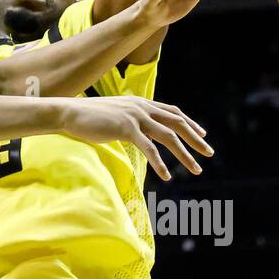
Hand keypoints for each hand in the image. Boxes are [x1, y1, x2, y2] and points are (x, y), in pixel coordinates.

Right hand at [62, 95, 210, 181]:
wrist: (68, 113)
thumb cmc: (87, 117)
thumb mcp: (114, 114)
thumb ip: (129, 119)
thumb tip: (137, 131)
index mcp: (140, 102)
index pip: (172, 111)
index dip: (189, 123)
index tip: (202, 134)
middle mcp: (142, 106)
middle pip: (177, 122)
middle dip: (196, 139)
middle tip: (209, 153)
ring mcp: (135, 116)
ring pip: (169, 136)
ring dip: (185, 154)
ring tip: (197, 169)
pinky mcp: (126, 128)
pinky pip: (149, 148)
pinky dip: (160, 164)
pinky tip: (167, 176)